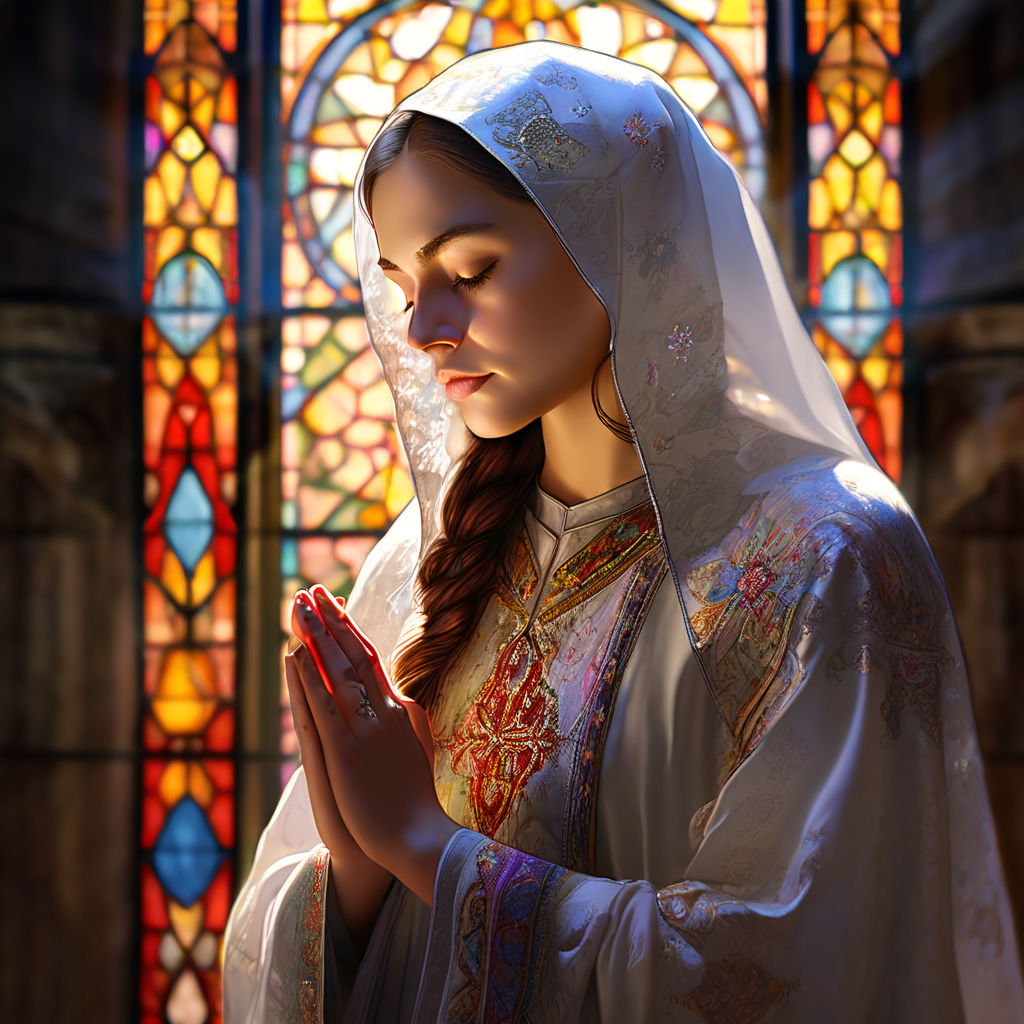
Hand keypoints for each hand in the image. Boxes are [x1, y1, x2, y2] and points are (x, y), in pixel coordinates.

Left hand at [289, 585, 458, 905]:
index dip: (350, 628)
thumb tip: (401, 697)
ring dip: (316, 636)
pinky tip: (296, 654)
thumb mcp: (416, 747)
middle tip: (310, 590)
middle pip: (353, 654)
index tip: (335, 604)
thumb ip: (406, 719)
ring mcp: (365, 729)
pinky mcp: (346, 751)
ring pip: (337, 671)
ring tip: (298, 607)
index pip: (371, 658)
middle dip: (330, 620)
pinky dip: (310, 676)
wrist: (418, 838)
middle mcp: (385, 710)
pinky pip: (323, 705)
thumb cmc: (414, 800)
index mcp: (400, 709)